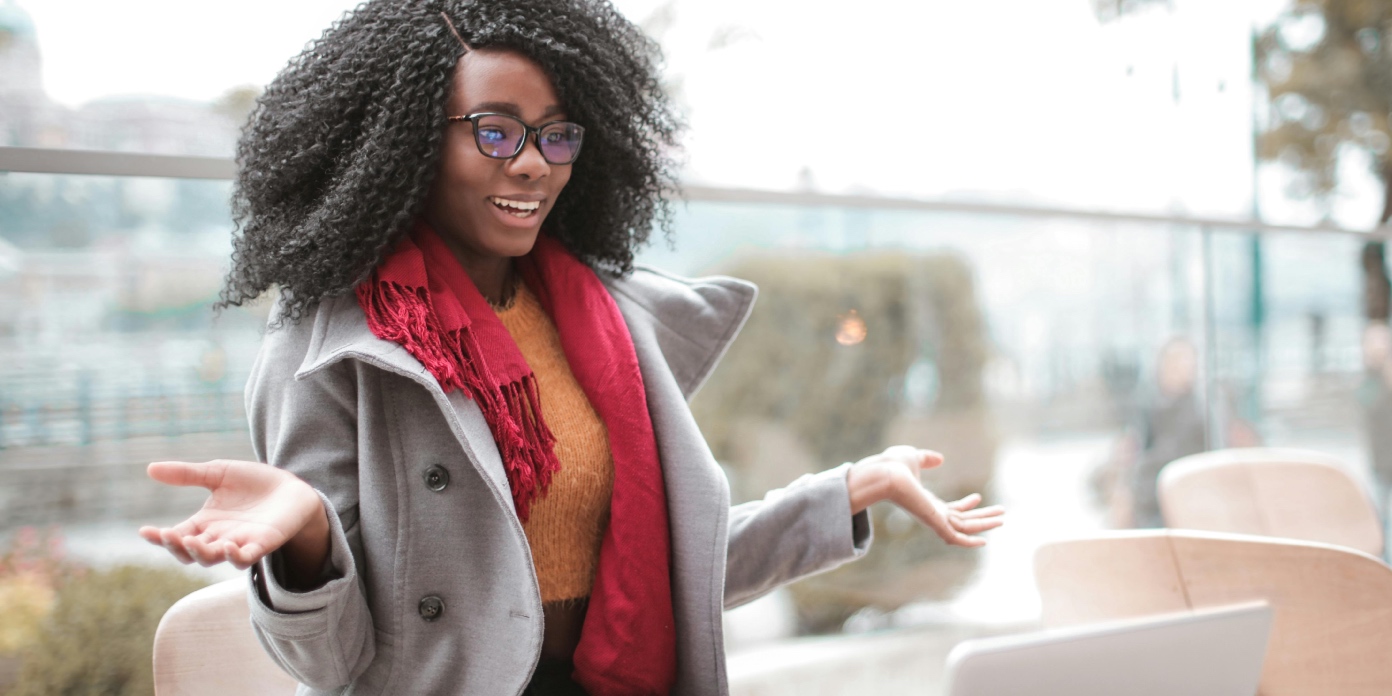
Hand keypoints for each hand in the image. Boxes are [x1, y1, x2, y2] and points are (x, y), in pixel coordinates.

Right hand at [138, 460, 327, 571]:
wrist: (291, 488)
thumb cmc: (253, 483)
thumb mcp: (218, 473)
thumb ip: (188, 474)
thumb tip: (150, 469)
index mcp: (204, 523)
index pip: (176, 535)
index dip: (159, 537)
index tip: (145, 531)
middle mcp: (218, 538)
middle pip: (190, 552)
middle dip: (176, 546)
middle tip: (168, 534)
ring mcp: (239, 543)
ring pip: (213, 559)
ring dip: (200, 553)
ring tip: (191, 540)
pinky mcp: (262, 545)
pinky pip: (245, 558)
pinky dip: (235, 556)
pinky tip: (227, 546)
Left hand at [846, 445, 1003, 546]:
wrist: (883, 472)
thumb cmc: (893, 465)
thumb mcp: (913, 458)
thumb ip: (926, 459)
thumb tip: (940, 459)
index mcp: (926, 502)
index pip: (950, 509)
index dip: (966, 505)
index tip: (978, 496)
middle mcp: (931, 514)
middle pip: (963, 520)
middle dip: (983, 517)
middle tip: (1002, 514)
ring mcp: (933, 519)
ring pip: (965, 527)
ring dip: (985, 524)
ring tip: (1003, 519)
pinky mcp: (934, 522)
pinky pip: (955, 537)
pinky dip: (969, 541)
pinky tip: (984, 541)